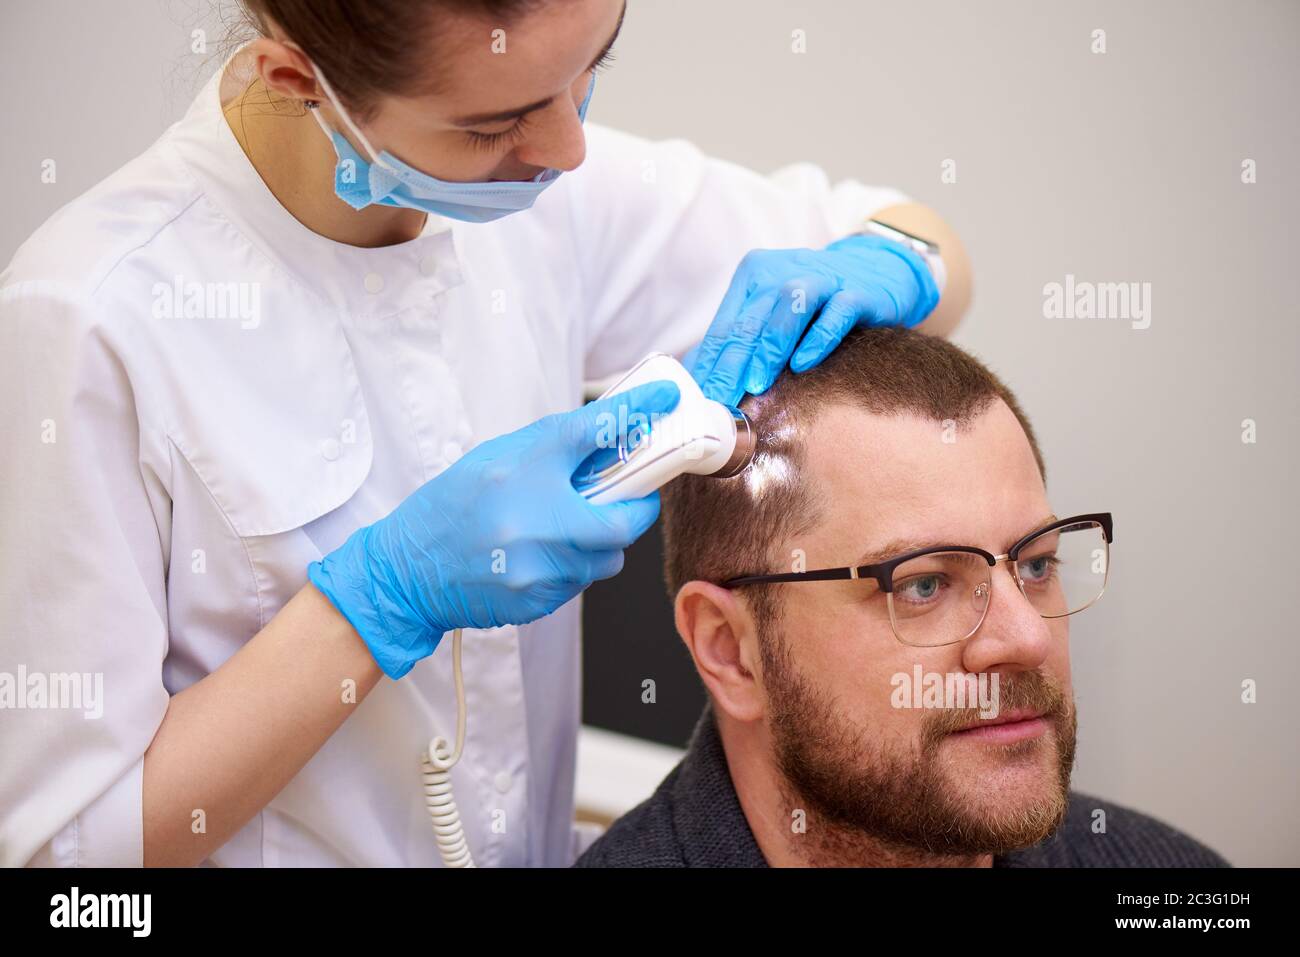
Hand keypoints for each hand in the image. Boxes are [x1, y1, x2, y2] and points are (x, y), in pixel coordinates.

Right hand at [307, 379, 680, 677]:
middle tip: (619, 496)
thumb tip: (613, 433)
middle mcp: (535, 521)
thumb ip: (560, 446)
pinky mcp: (538, 601)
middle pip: (625, 519)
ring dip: (598, 541)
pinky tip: (537, 554)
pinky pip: (581, 581)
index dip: (635, 413)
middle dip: (630, 509)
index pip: (593, 431)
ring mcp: (539, 568)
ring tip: (559, 528)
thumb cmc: (452, 508)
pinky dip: (572, 565)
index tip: (663, 400)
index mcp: (523, 471)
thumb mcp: (501, 458)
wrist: (407, 570)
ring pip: (607, 557)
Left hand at [685, 234, 940, 405]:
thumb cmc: (816, 303)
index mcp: (754, 277)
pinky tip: (803, 364)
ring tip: (755, 385)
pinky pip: (834, 314)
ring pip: (786, 311)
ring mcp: (821, 280)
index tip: (699, 401)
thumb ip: (741, 341)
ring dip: (769, 350)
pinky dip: (817, 338)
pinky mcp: (856, 292)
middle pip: (750, 322)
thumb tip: (702, 382)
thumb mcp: (773, 313)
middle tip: (719, 401)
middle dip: (731, 365)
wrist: (879, 270)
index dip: (709, 365)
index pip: (724, 327)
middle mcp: (782, 273)